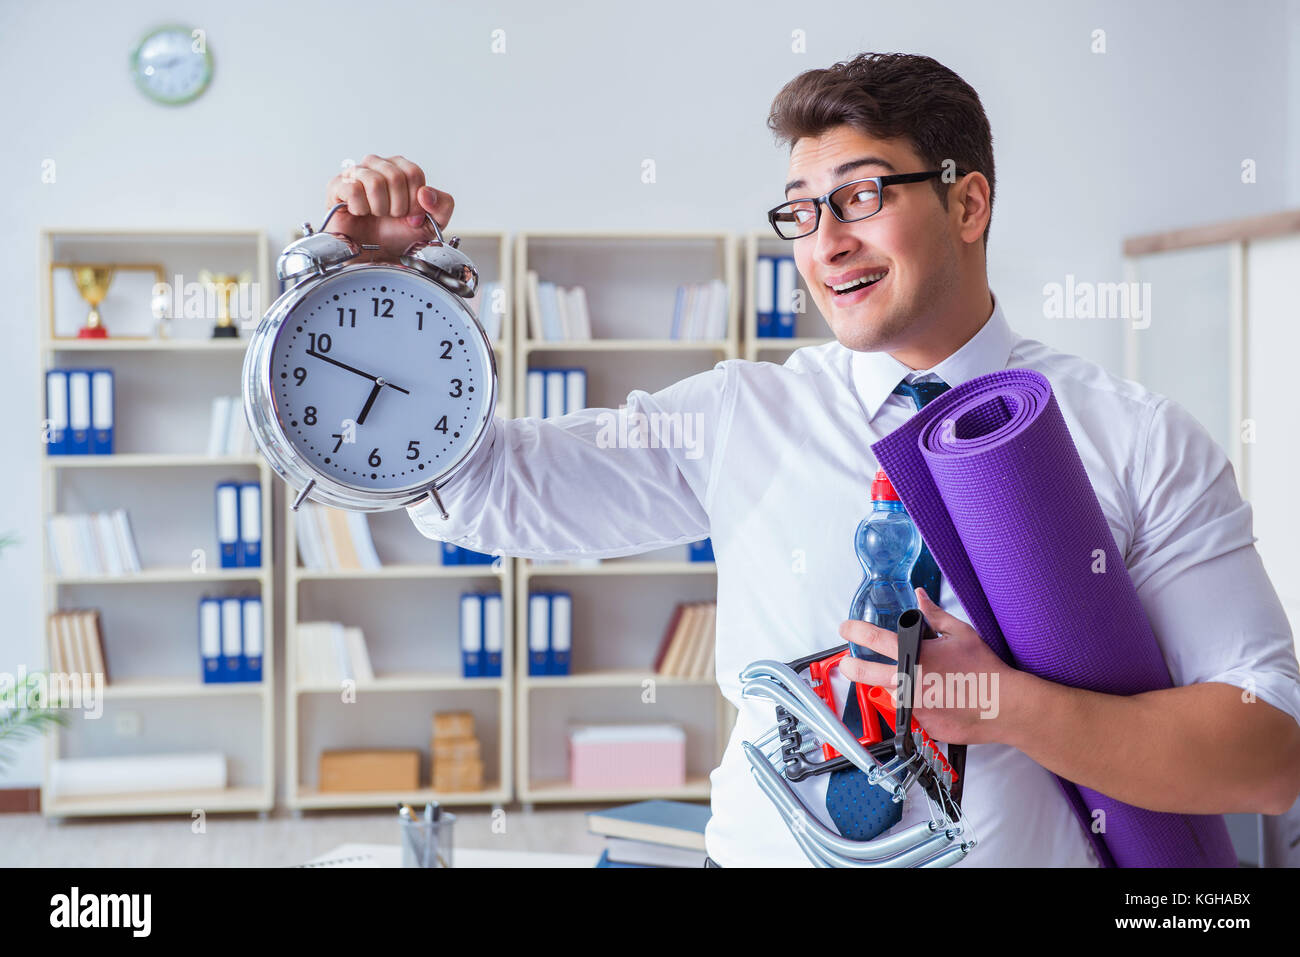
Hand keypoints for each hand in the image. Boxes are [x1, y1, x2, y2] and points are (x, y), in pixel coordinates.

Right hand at [323, 154, 456, 260]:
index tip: (411, 216)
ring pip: (374, 181)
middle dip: (398, 206)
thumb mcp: (432, 224)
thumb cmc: (398, 236)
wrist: (373, 256)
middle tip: (392, 217)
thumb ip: (443, 205)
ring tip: (376, 216)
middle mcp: (378, 166)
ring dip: (379, 208)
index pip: (413, 172)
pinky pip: (352, 189)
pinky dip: (360, 208)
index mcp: (400, 169)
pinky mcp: (337, 186)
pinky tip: (360, 213)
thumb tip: (426, 193)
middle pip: (395, 175)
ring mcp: (356, 174)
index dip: (415, 200)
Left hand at [836, 587, 1017, 745]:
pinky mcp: (922, 725)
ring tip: (921, 684)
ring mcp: (913, 706)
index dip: (853, 630)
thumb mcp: (960, 633)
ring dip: (894, 688)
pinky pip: (911, 714)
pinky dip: (918, 706)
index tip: (846, 628)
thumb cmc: (985, 669)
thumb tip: (920, 597)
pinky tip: (938, 701)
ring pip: (889, 695)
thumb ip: (934, 615)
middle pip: (863, 673)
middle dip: (850, 666)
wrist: (1004, 706)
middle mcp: (909, 681)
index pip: (873, 638)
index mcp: (915, 655)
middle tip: (848, 663)